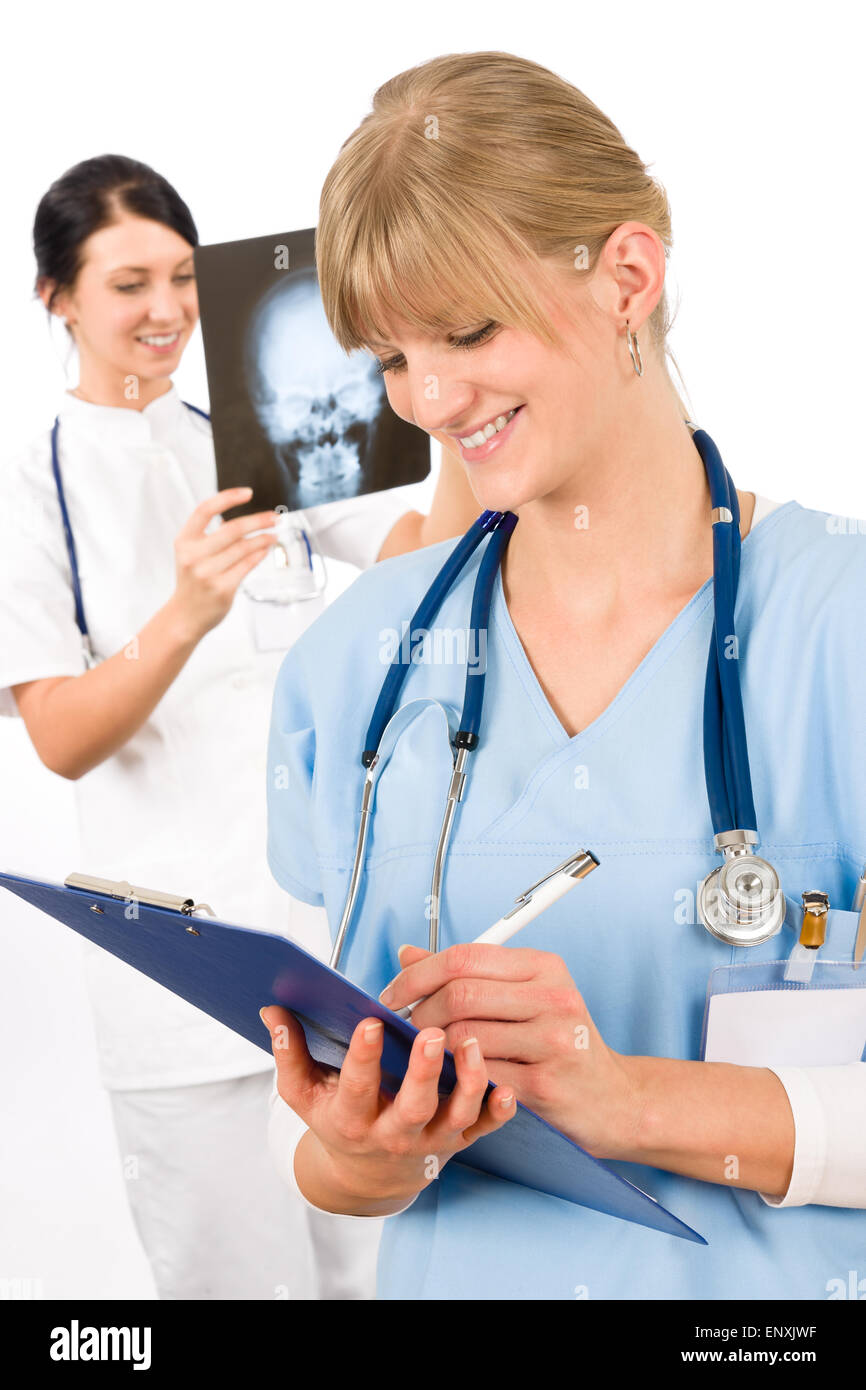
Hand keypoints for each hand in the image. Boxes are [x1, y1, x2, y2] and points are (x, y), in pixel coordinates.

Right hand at [170, 487, 278, 639]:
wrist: (185, 615)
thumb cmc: (192, 580)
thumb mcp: (191, 553)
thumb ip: (210, 535)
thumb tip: (245, 519)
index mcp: (184, 541)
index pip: (205, 509)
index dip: (228, 497)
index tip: (248, 492)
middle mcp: (193, 556)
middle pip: (232, 528)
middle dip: (258, 520)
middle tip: (274, 517)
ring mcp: (207, 573)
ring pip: (244, 548)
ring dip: (263, 538)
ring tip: (273, 534)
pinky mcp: (222, 588)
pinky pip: (247, 565)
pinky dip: (260, 554)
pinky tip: (265, 549)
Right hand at [260, 1004, 515, 1213]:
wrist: (370, 1174)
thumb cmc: (340, 1121)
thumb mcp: (305, 1093)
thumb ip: (288, 1053)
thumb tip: (272, 1010)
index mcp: (353, 1119)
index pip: (357, 1088)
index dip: (363, 1057)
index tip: (370, 1022)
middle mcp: (394, 1132)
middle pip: (412, 1106)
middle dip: (422, 1071)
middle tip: (429, 1033)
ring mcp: (431, 1137)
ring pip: (455, 1114)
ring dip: (468, 1081)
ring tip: (470, 1044)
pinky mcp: (459, 1138)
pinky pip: (484, 1127)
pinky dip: (499, 1111)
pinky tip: (508, 1087)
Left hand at [378, 943, 643, 1159]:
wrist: (613, 1100)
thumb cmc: (559, 1043)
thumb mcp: (524, 996)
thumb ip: (468, 975)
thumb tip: (406, 954)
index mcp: (544, 966)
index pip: (464, 957)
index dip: (418, 974)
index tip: (392, 994)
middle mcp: (553, 996)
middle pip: (460, 994)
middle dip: (419, 1013)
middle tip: (402, 1029)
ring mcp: (552, 1040)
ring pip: (464, 1037)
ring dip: (432, 1048)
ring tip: (422, 1054)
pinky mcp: (545, 1084)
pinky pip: (478, 1076)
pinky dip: (454, 1077)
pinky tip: (447, 1079)